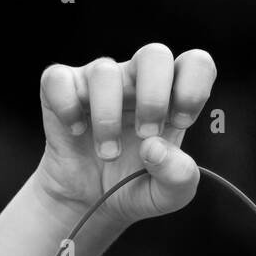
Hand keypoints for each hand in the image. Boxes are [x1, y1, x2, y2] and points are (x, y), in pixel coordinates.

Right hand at [32, 44, 214, 227]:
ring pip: (104, 71)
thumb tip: (154, 148)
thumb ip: (179, 176)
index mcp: (172, 97)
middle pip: (155, 54)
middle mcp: (137, 80)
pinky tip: (76, 131)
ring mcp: (99, 81)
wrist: (89, 202)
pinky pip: (59, 79)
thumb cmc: (134, 185)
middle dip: (153, 98)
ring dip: (107, 118)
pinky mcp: (62, 89)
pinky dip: (67, 108)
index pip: (196, 63)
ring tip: (108, 154)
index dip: (192, 88)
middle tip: (147, 135)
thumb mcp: (169, 196)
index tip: (181, 123)